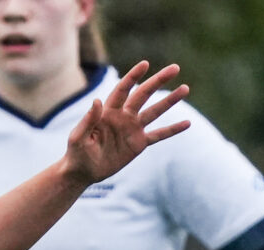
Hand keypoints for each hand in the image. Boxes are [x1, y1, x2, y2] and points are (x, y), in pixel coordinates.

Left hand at [62, 61, 190, 185]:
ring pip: (155, 111)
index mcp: (108, 112)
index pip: (122, 90)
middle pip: (143, 95)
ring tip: (185, 88)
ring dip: (170, 101)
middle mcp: (123, 117)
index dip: (133, 77)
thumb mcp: (78, 138)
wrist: (82, 172)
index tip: (145, 64)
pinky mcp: (138, 143)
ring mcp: (132, 129)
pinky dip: (172, 130)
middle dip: (158, 81)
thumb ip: (87, 120)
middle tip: (175, 68)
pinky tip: (187, 123)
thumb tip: (97, 100)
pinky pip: (159, 135)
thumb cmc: (76, 153)